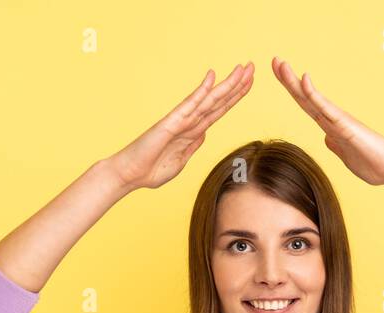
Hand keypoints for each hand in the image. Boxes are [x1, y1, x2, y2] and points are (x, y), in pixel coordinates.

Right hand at [110, 63, 254, 189]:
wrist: (131, 175)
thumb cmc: (151, 170)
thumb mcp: (181, 161)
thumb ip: (193, 146)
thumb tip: (203, 133)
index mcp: (194, 132)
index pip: (219, 110)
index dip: (235, 97)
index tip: (249, 83)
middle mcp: (190, 122)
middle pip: (218, 101)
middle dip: (236, 84)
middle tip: (252, 66)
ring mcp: (182, 121)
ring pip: (210, 100)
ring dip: (227, 85)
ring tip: (243, 69)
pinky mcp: (171, 123)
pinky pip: (189, 105)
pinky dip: (201, 91)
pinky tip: (212, 77)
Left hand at [271, 57, 383, 187]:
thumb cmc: (374, 164)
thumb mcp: (346, 157)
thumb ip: (336, 145)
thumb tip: (327, 138)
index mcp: (331, 127)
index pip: (306, 105)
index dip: (292, 90)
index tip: (279, 75)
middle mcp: (333, 120)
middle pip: (305, 97)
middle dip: (288, 80)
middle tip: (275, 60)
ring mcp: (339, 121)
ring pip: (311, 98)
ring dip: (294, 81)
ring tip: (280, 64)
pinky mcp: (346, 126)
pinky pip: (326, 108)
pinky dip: (313, 93)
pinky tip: (304, 79)